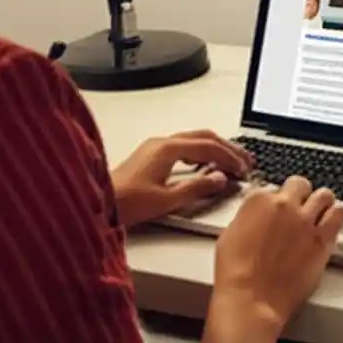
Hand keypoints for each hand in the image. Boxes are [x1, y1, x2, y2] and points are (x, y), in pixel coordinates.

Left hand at [111, 129, 253, 226]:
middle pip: (205, 137)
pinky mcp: (151, 155)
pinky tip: (206, 165)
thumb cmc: (125, 203)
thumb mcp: (167, 200)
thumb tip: (220, 179)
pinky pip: (184, 146)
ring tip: (231, 161)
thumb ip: (197, 188)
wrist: (97, 204)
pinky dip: (201, 152)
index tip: (243, 168)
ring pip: (195, 139)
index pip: (209, 146)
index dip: (230, 157)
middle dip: (228, 148)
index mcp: (168, 149)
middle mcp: (162, 143)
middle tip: (246, 160)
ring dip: (216, 148)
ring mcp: (155, 147)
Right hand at [204, 176, 342, 342]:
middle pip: (300, 184)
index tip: (276, 211)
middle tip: (298, 207)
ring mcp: (307, 220)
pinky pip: (340, 215)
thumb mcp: (230, 235)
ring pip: (324, 195)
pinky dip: (337, 216)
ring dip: (321, 203)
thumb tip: (257, 217)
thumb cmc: (236, 274)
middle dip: (299, 194)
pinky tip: (331, 223)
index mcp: (259, 201)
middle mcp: (285, 205)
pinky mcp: (324, 238)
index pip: (273, 188)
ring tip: (318, 213)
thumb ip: (249, 217)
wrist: (251, 299)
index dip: (275, 201)